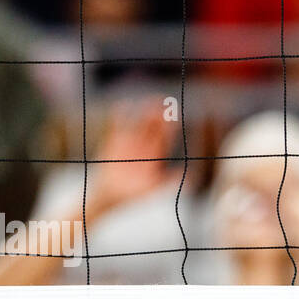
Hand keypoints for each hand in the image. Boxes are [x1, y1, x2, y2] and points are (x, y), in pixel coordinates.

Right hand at [85, 97, 182, 219]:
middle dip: (158, 116)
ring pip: (138, 125)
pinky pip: (117, 127)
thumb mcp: (151, 190)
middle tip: (165, 102)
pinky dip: (119, 117)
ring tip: (150, 101)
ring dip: (144, 113)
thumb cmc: (130, 197)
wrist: (107, 197)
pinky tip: (122, 106)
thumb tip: (191, 179)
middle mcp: (143, 149)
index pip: (163, 140)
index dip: (169, 128)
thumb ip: (168, 182)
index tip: (174, 117)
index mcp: (153, 159)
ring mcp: (128, 145)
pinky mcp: (113, 143)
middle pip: (153, 129)